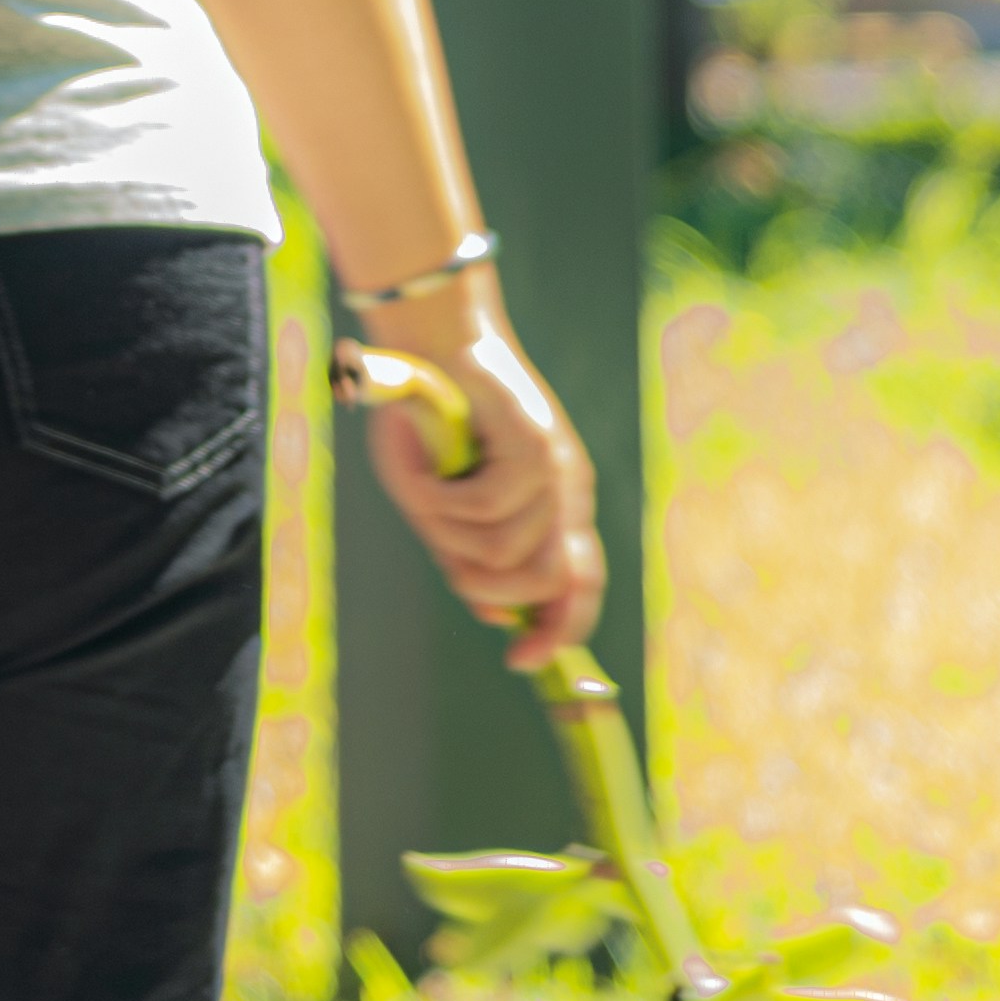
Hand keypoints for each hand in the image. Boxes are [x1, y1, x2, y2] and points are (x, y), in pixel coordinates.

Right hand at [347, 305, 605, 669]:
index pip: (580, 585)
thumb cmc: (434, 425)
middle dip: (484, 586)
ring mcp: (556, 465)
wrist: (431, 340)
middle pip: (546, 581)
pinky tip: (418, 471)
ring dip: (447, 534)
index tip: (518, 659)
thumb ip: (471, 558)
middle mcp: (568, 490)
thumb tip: (496, 615)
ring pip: (504, 550)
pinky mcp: (533, 442)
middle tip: (443, 555)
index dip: (558, 631)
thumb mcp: (448, 507)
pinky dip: (437, 500)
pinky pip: (482, 508)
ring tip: (422, 494)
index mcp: (558, 507)